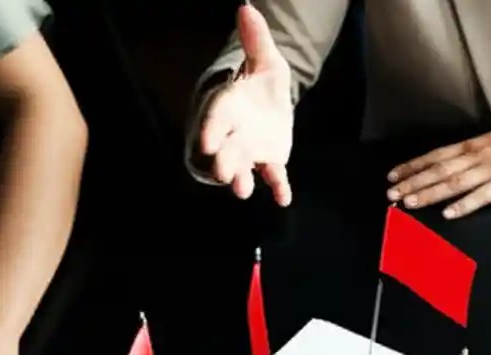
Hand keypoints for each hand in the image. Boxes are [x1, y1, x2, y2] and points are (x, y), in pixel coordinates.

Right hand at [197, 3, 293, 205]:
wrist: (269, 108)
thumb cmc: (259, 86)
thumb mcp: (263, 60)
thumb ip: (255, 40)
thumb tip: (246, 7)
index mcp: (229, 108)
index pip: (217, 119)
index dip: (212, 129)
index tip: (208, 141)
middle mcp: (234, 134)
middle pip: (225, 149)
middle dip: (222, 161)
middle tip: (221, 172)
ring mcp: (251, 152)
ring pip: (242, 168)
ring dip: (241, 180)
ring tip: (242, 190)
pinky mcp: (269, 163)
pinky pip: (272, 178)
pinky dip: (277, 188)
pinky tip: (283, 199)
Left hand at [386, 119, 490, 218]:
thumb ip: (471, 154)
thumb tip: (446, 166)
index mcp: (473, 144)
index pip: (436, 156)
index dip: (413, 166)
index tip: (392, 175)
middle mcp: (478, 155)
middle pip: (439, 170)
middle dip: (413, 182)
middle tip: (391, 193)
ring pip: (454, 183)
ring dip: (430, 193)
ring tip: (410, 203)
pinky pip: (481, 196)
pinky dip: (463, 205)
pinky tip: (448, 214)